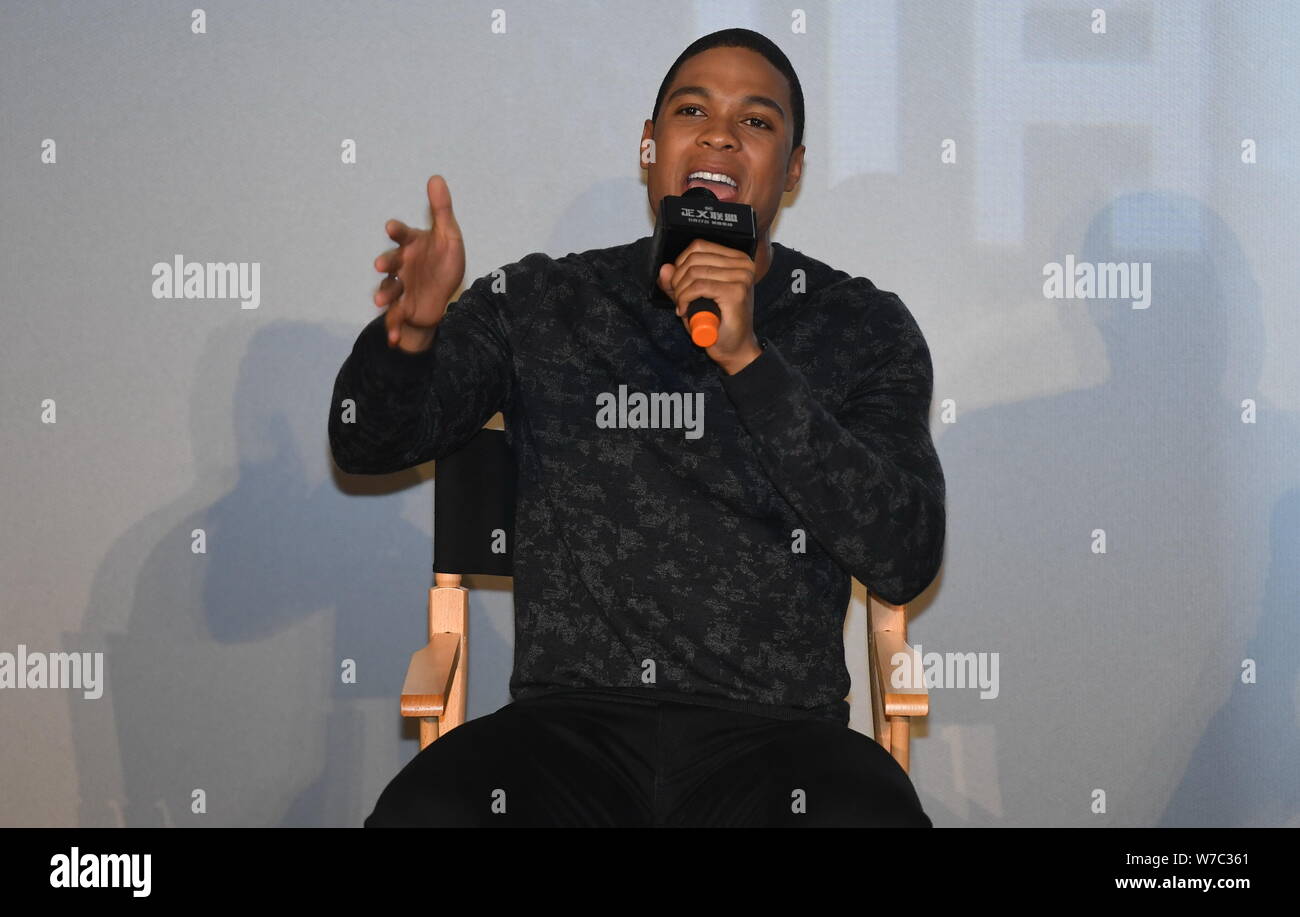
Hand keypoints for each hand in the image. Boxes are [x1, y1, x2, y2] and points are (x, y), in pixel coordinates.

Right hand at [372, 175, 465, 351]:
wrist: (445, 295)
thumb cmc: (443, 262)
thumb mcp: (449, 237)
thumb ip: (442, 210)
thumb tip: (436, 177)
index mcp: (413, 246)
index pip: (404, 235)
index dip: (398, 231)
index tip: (392, 227)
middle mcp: (403, 265)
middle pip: (392, 262)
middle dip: (386, 263)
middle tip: (381, 266)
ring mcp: (402, 287)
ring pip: (389, 289)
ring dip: (383, 294)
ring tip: (379, 300)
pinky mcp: (404, 308)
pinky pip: (395, 318)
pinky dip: (393, 329)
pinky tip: (393, 340)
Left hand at [656, 239, 761, 371]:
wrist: (734, 347)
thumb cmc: (718, 322)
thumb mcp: (693, 297)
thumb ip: (678, 282)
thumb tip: (665, 268)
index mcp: (736, 259)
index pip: (699, 246)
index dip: (680, 263)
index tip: (677, 283)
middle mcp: (743, 265)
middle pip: (694, 258)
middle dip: (677, 279)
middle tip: (678, 298)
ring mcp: (741, 277)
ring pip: (694, 272)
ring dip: (680, 291)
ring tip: (682, 306)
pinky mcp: (735, 292)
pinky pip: (699, 287)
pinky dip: (685, 299)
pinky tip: (685, 311)